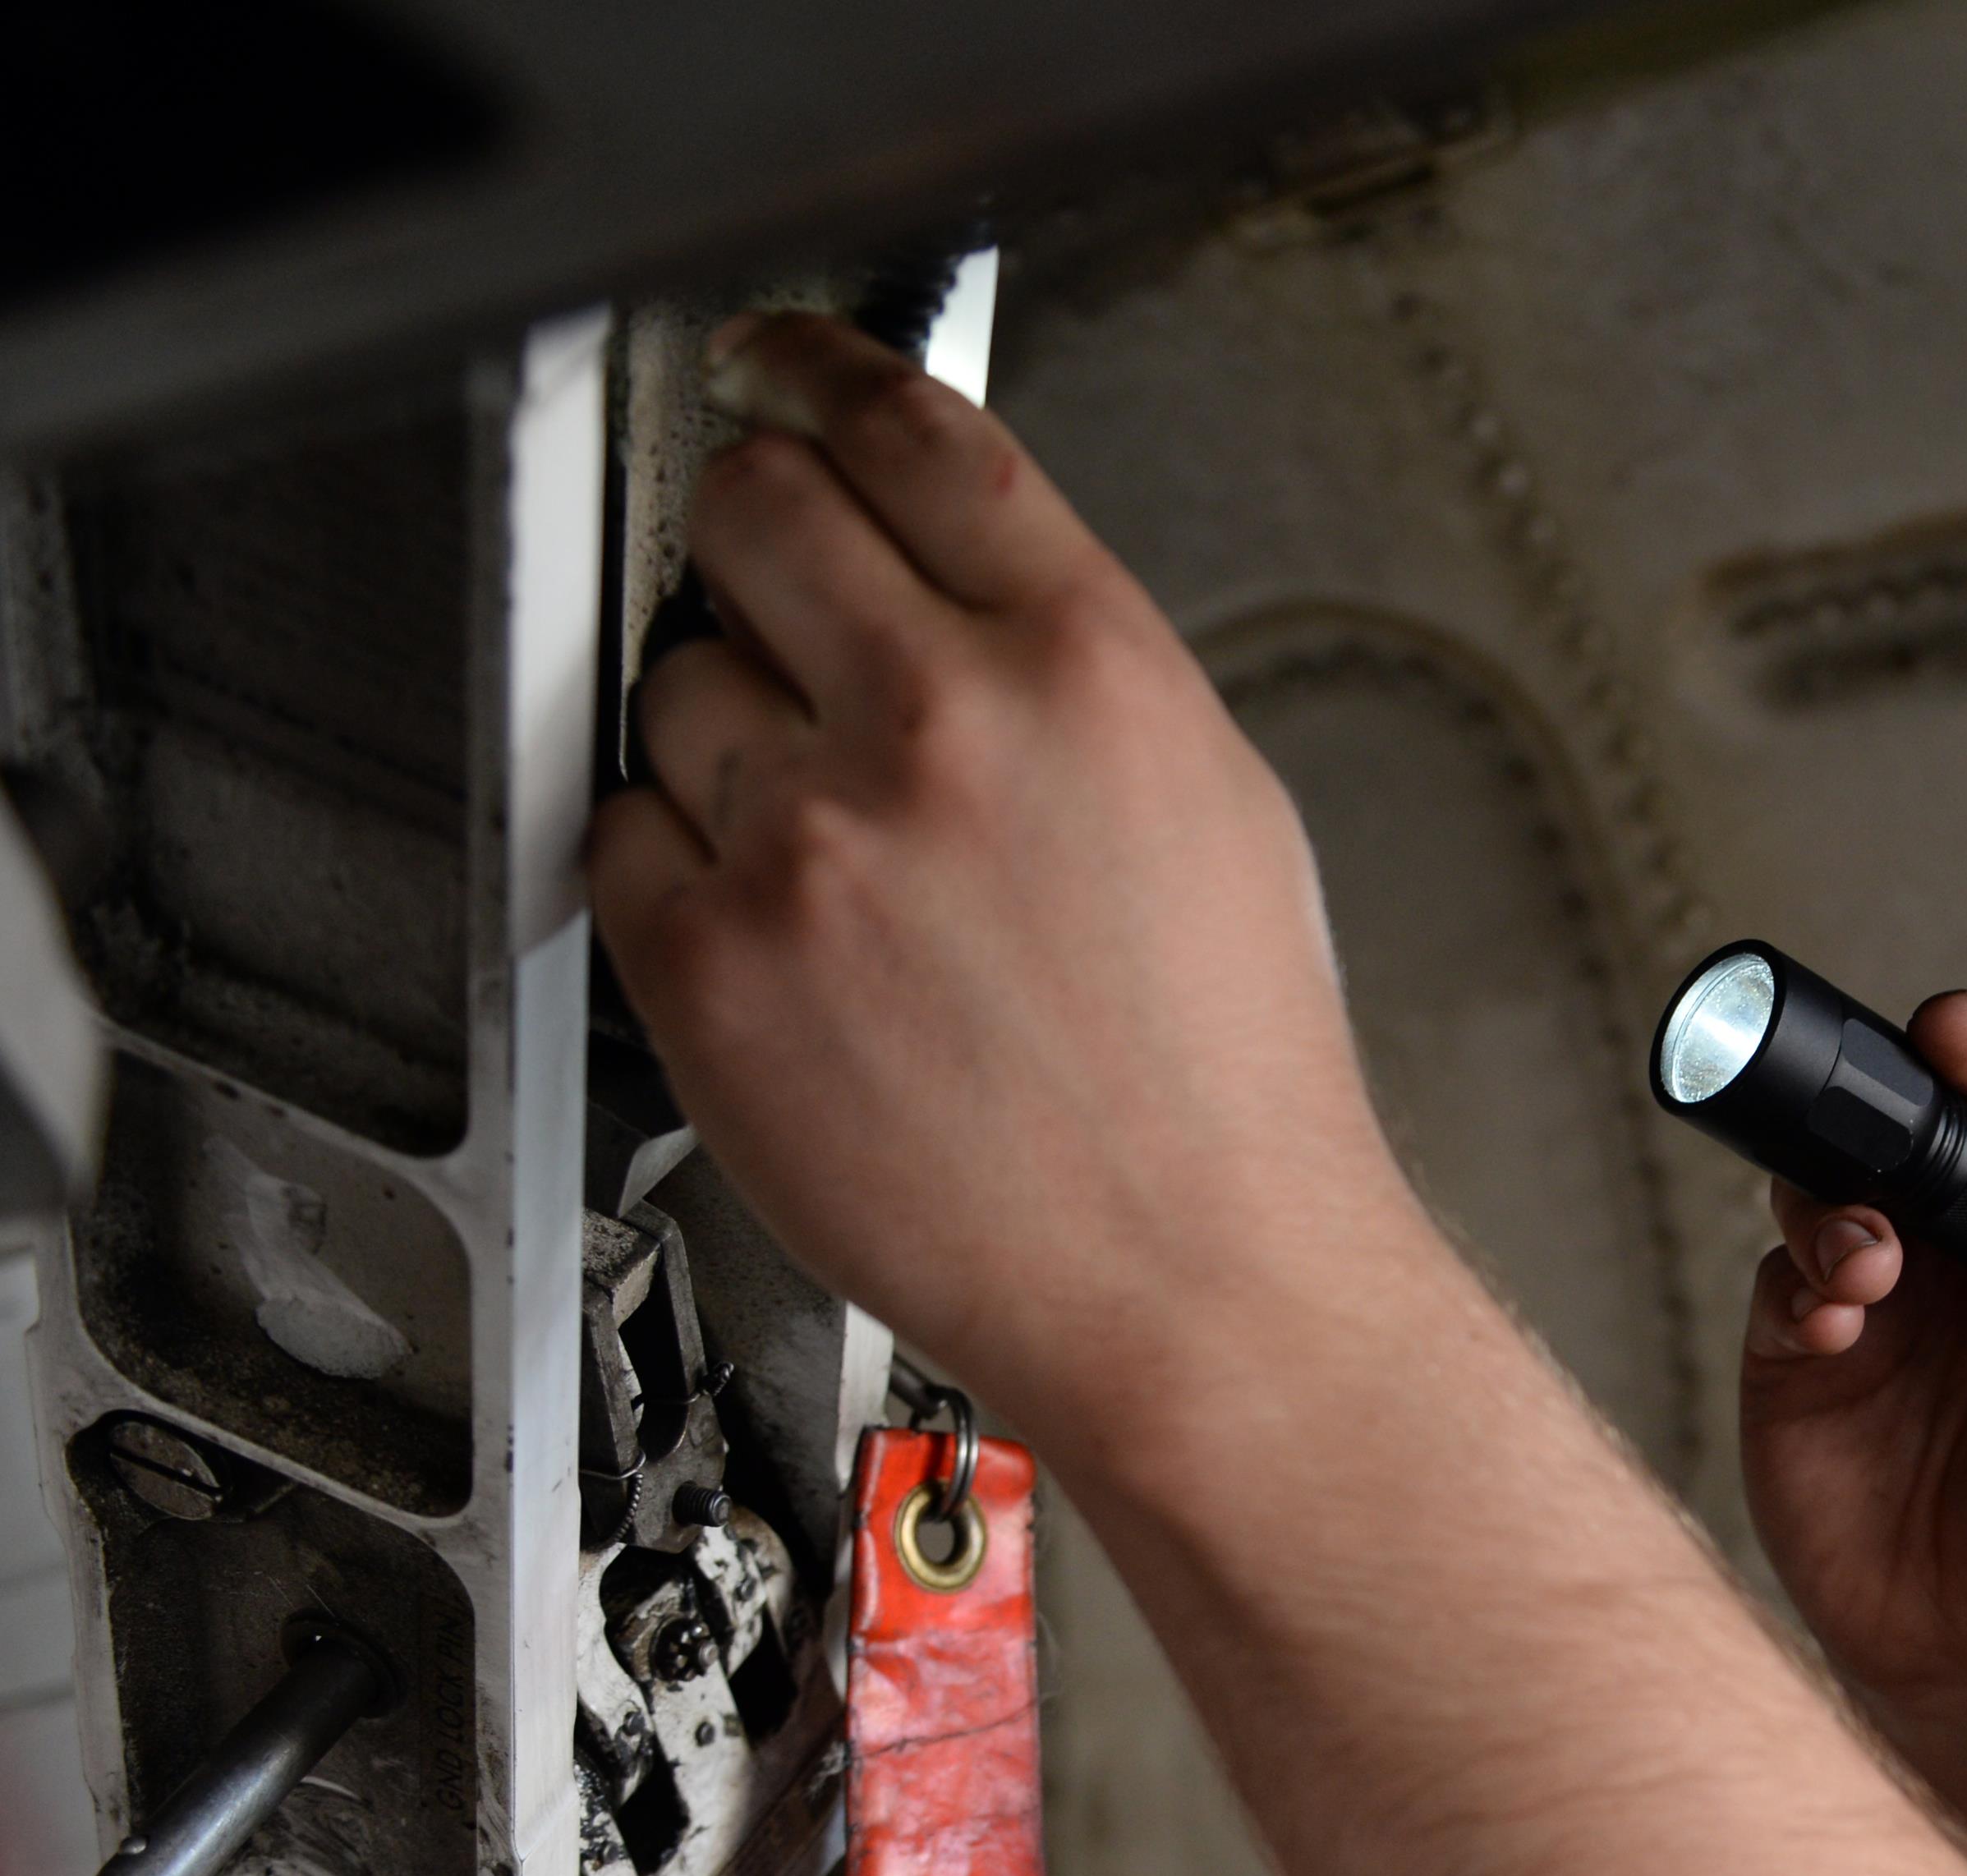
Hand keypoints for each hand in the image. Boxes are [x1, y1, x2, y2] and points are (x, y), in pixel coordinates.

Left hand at [585, 314, 1416, 1454]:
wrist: (1200, 1291)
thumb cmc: (1226, 1088)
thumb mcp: (1221, 813)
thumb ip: (1074, 662)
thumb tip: (951, 566)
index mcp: (1094, 670)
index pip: (911, 429)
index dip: (817, 374)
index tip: (769, 372)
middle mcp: (948, 730)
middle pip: (756, 510)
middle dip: (753, 544)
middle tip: (771, 603)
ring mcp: (814, 843)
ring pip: (676, 684)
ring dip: (726, 743)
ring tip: (837, 864)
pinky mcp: (711, 962)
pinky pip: (620, 838)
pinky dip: (677, 877)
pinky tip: (791, 949)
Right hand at [1741, 995, 1966, 1721]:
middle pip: (1963, 1094)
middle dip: (1961, 1046)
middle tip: (1959, 1053)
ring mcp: (1886, 1277)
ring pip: (1852, 1161)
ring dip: (1859, 1175)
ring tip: (1878, 1254)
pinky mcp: (1801, 1339)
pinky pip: (1785, 1271)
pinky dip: (1805, 1276)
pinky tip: (1839, 1324)